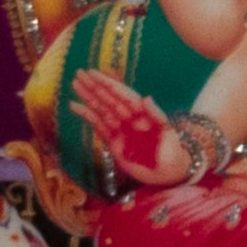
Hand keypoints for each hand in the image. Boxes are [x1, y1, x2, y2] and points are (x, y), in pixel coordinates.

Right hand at [67, 66, 203, 192]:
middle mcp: (128, 118)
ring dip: (88, 98)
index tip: (94, 73)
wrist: (167, 173)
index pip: (121, 94)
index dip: (107, 83)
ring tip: (75, 85)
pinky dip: (87, 116)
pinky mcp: (113, 143)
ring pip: (101, 110)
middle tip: (79, 73)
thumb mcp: (166, 131)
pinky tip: (77, 107)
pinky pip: (98, 126)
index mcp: (141, 111)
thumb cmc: (171, 150)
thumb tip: (147, 97)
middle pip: (108, 99)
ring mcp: (120, 130)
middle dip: (94, 87)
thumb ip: (155, 114)